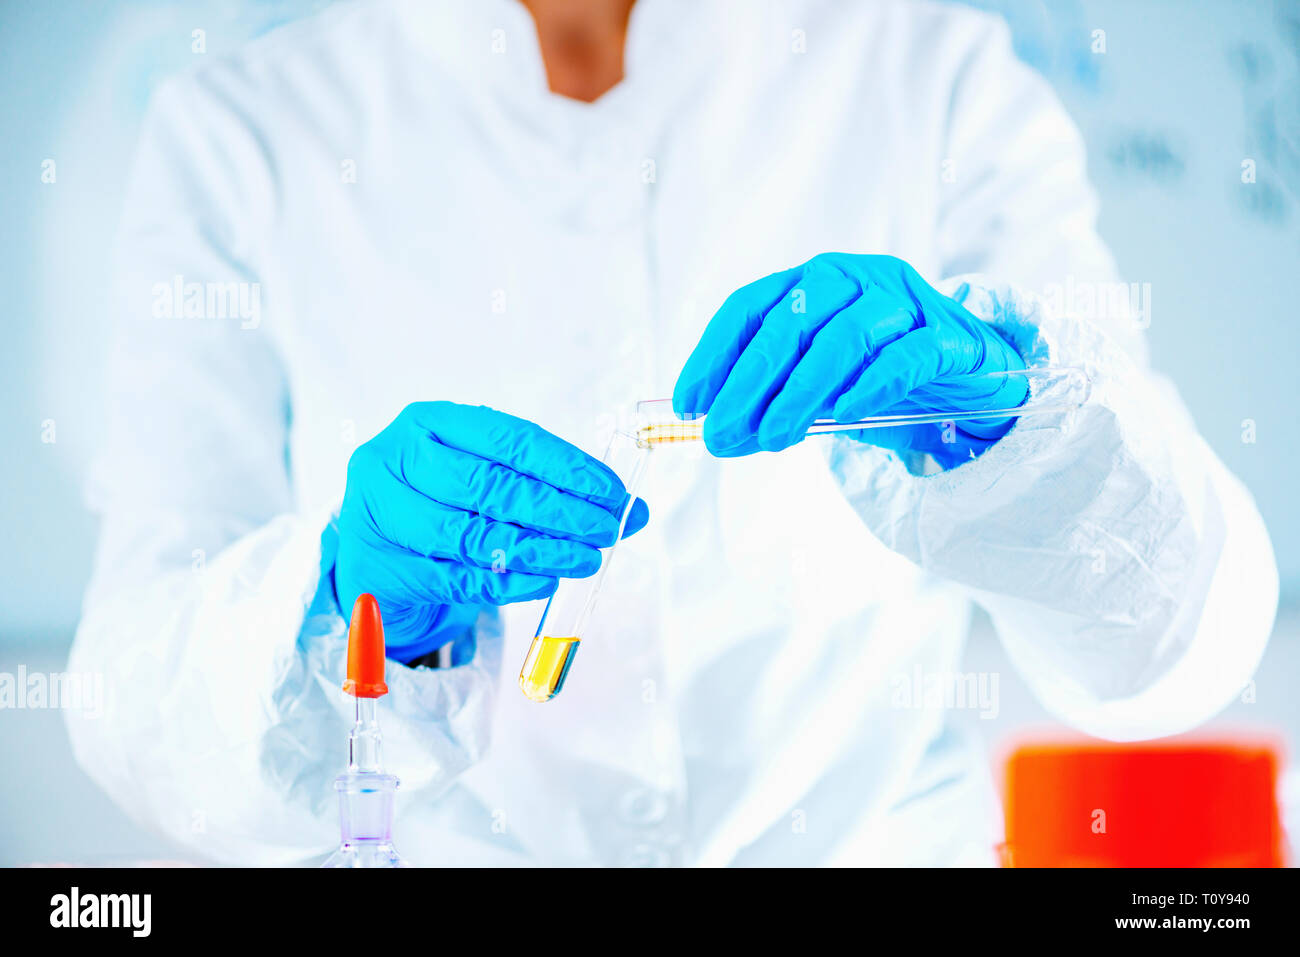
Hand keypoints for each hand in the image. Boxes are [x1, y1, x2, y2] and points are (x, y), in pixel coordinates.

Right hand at [336, 402, 647, 658]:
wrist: (372, 559)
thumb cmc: (437, 508)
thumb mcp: (485, 482)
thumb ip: (551, 490)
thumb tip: (632, 510)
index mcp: (427, 423)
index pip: (508, 439)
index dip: (565, 466)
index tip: (610, 490)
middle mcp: (394, 461)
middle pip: (491, 486)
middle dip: (559, 510)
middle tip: (606, 528)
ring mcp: (382, 516)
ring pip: (474, 534)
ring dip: (540, 550)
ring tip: (585, 558)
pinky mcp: (384, 569)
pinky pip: (458, 577)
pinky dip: (508, 582)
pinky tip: (545, 581)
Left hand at [673, 254, 1027, 464]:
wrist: (972, 383)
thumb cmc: (883, 379)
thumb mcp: (818, 388)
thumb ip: (773, 401)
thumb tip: (718, 433)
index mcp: (811, 283)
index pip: (748, 308)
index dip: (713, 356)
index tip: (690, 404)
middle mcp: (852, 279)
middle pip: (788, 324)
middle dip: (747, 384)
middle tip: (721, 433)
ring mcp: (903, 301)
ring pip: (841, 339)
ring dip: (800, 393)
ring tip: (773, 437)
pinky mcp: (948, 333)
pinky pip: (905, 356)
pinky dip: (871, 386)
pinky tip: (844, 416)